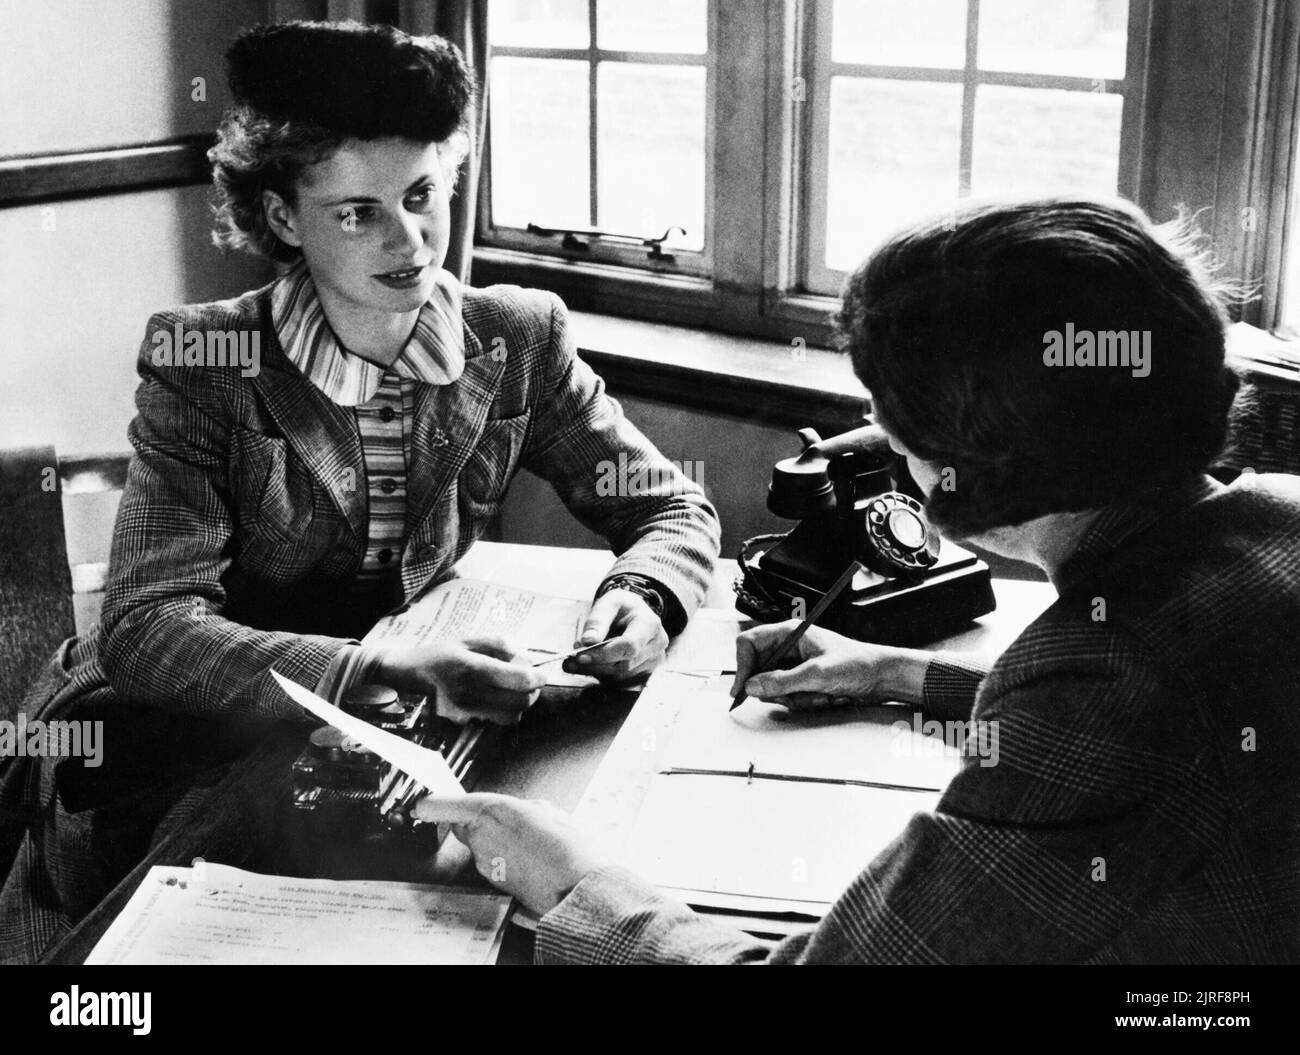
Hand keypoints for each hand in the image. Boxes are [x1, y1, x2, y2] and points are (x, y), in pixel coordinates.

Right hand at [374, 636, 545, 724]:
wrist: (405, 678)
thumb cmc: (436, 655)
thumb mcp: (465, 640)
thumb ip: (498, 645)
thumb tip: (525, 657)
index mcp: (472, 667)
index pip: (519, 679)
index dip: (538, 677)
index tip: (542, 673)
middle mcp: (471, 693)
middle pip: (521, 701)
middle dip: (533, 691)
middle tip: (531, 680)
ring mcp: (467, 711)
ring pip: (512, 715)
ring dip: (521, 703)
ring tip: (514, 688)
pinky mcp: (465, 722)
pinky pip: (498, 720)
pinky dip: (507, 711)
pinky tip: (498, 698)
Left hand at [412, 792, 605, 915]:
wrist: (578, 887)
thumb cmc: (568, 849)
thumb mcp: (550, 813)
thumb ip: (527, 809)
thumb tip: (524, 813)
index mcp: (493, 812)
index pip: (446, 805)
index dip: (433, 803)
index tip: (424, 803)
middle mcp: (483, 839)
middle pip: (463, 825)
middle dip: (476, 820)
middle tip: (503, 818)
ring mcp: (486, 864)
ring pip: (480, 845)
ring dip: (496, 841)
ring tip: (529, 842)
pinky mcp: (496, 882)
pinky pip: (493, 863)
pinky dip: (505, 859)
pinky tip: (531, 859)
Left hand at [563, 588, 668, 682]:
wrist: (635, 614)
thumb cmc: (622, 607)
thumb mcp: (608, 603)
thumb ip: (597, 621)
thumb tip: (587, 641)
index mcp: (650, 624)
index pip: (629, 646)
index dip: (604, 654)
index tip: (580, 655)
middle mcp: (656, 645)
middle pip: (624, 665)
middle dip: (594, 664)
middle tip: (570, 660)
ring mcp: (653, 662)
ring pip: (620, 676)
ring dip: (595, 671)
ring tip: (575, 661)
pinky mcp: (646, 673)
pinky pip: (621, 681)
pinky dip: (602, 676)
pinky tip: (589, 666)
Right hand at [731, 621, 927, 709]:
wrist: (882, 677)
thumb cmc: (857, 663)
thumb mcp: (817, 674)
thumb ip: (782, 681)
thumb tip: (752, 686)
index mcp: (789, 632)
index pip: (749, 643)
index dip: (741, 665)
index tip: (742, 688)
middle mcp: (788, 646)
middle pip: (758, 670)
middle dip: (776, 689)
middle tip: (793, 694)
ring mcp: (795, 664)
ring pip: (773, 688)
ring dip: (795, 698)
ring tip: (819, 694)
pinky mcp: (802, 680)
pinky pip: (788, 696)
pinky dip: (804, 702)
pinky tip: (823, 697)